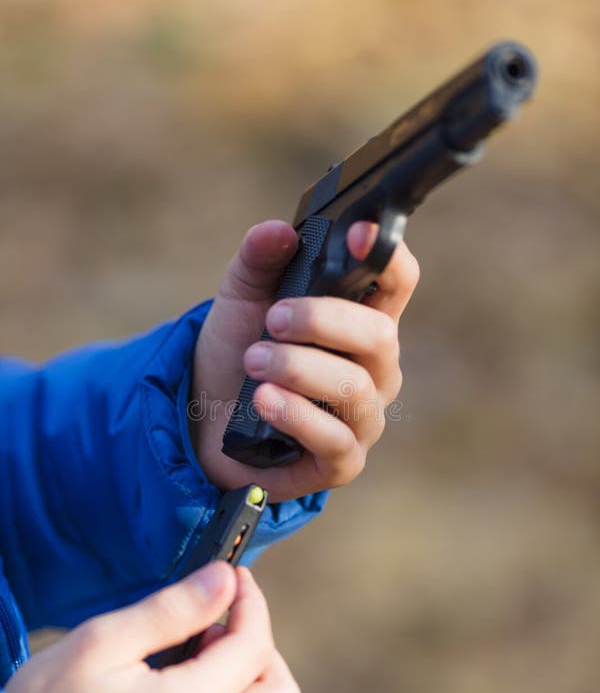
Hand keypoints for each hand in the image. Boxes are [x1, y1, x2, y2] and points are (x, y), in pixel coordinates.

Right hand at [5, 562, 300, 692]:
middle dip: (260, 642)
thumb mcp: (102, 643)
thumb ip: (173, 609)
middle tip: (220, 613)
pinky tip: (184, 672)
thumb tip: (225, 578)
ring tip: (195, 641)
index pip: (255, 648)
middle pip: (279, 691)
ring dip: (244, 669)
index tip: (233, 575)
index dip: (252, 603)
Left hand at [192, 220, 418, 500]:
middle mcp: (374, 368)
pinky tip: (264, 400)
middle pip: (380, 335)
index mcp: (359, 320)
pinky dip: (298, 415)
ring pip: (356, 387)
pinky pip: (337, 440)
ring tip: (254, 362)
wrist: (202, 417)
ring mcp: (362, 417)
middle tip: (272, 321)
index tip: (360, 234)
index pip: (396, 283)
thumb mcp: (240, 300)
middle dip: (323, 321)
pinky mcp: (342, 461)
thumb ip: (258, 262)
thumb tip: (277, 232)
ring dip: (300, 368)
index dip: (388, 257)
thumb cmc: (236, 353)